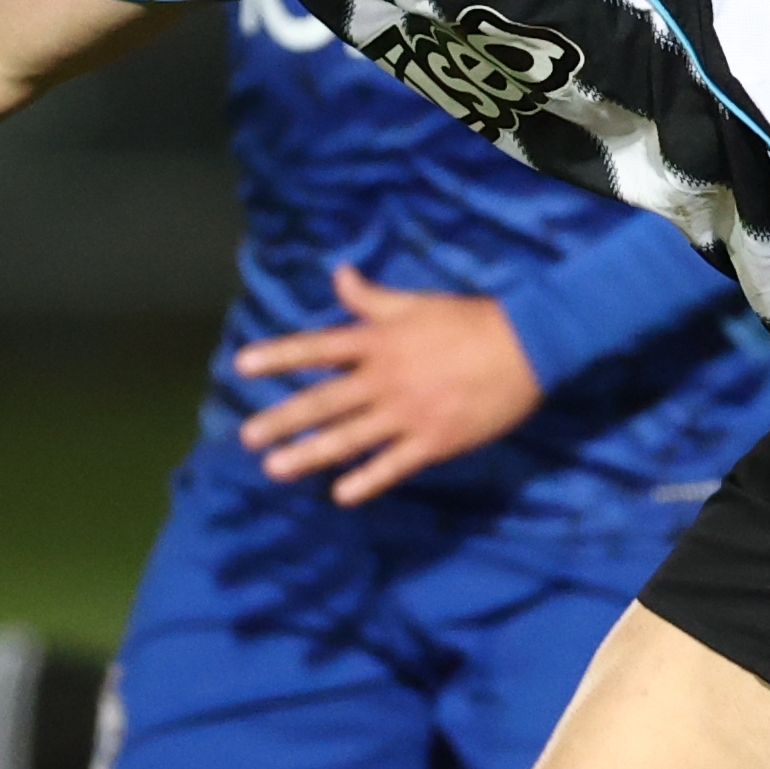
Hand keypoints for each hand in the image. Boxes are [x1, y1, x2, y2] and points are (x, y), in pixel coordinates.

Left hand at [231, 266, 546, 501]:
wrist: (527, 347)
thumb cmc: (469, 320)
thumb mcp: (414, 302)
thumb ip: (370, 297)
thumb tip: (337, 273)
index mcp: (379, 342)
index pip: (319, 348)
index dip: (279, 355)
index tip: (242, 365)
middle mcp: (385, 380)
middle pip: (324, 401)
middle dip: (283, 419)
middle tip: (247, 436)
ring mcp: (408, 414)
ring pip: (350, 437)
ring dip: (310, 454)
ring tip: (275, 468)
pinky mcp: (433, 441)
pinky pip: (393, 465)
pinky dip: (367, 481)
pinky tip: (341, 495)